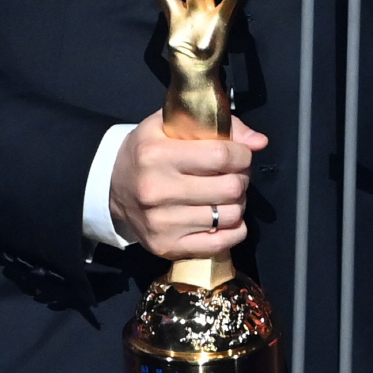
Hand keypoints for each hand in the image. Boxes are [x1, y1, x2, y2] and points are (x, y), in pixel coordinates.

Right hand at [109, 110, 268, 258]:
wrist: (112, 188)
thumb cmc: (148, 151)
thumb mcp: (172, 125)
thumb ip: (218, 125)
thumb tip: (259, 142)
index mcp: (157, 154)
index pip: (221, 155)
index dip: (242, 154)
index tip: (241, 154)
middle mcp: (157, 191)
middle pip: (229, 187)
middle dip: (242, 178)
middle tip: (235, 174)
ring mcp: (162, 223)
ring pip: (230, 215)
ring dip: (239, 203)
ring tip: (227, 195)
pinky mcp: (166, 247)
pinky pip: (221, 243)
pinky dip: (234, 229)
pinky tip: (225, 217)